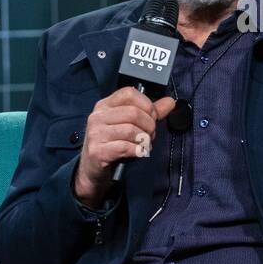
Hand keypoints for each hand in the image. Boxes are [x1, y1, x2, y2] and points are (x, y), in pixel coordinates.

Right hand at [74, 86, 176, 205]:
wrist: (92, 170)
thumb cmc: (112, 144)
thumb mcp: (129, 125)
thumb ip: (149, 113)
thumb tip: (170, 102)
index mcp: (104, 106)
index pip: (128, 93)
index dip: (146, 104)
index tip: (152, 116)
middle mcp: (97, 117)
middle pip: (133, 112)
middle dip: (149, 126)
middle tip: (150, 136)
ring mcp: (95, 134)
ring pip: (131, 130)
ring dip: (145, 140)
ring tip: (144, 145)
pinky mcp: (97, 151)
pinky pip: (126, 147)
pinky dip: (138, 151)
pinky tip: (138, 153)